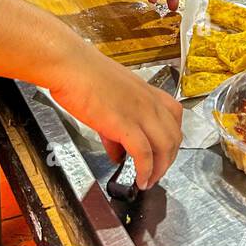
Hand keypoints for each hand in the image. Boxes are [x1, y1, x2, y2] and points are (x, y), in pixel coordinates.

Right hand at [49, 45, 183, 188]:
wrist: (71, 65)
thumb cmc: (84, 75)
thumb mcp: (109, 97)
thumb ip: (117, 124)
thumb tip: (117, 149)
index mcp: (146, 92)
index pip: (174, 115)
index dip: (172, 137)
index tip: (163, 151)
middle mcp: (148, 101)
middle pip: (174, 135)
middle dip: (168, 159)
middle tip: (157, 172)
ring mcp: (139, 112)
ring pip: (165, 145)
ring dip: (160, 168)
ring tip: (149, 180)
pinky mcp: (123, 123)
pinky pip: (144, 153)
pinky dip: (145, 170)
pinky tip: (140, 179)